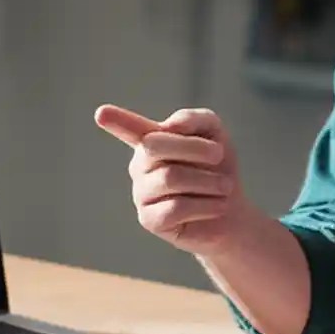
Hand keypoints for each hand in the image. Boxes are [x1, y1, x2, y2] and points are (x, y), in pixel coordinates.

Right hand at [96, 104, 250, 255]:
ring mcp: (141, 193)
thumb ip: (195, 119)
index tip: (102, 113)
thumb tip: (170, 125)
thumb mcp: (215, 135)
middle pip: (155, 146)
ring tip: (225, 186)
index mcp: (150, 141)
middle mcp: (139, 165)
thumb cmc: (218, 170)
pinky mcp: (149, 220)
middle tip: (220, 155)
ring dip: (207, 180)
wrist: (232, 212)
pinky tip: (218, 206)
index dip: (117, 121)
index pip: (130, 129)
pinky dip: (205, 205)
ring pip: (170, 177)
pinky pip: (176, 208)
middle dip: (195, 147)